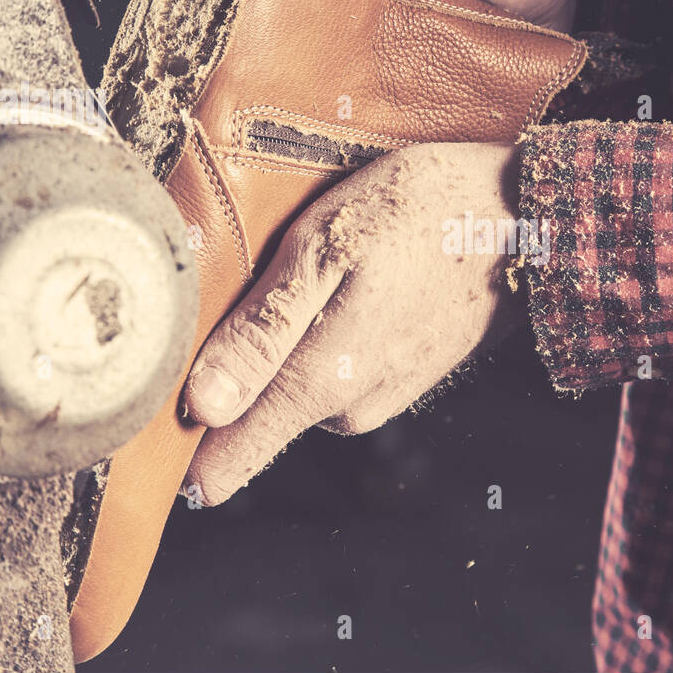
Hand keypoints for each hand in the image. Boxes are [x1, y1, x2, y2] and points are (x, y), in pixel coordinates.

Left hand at [182, 144, 528, 504]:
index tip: (142, 429)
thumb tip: (200, 406)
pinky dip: (326, 334)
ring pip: (297, 385)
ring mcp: (381, 396)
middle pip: (254, 411)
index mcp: (320, 382)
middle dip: (233, 367)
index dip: (178, 446)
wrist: (530, 220)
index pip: (227, 455)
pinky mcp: (402, 377)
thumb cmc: (422, 216)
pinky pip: (337, 369)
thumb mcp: (327, 249)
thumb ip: (262, 332)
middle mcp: (348, 409)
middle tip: (239, 286)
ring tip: (308, 272)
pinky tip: (348, 284)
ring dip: (285, 344)